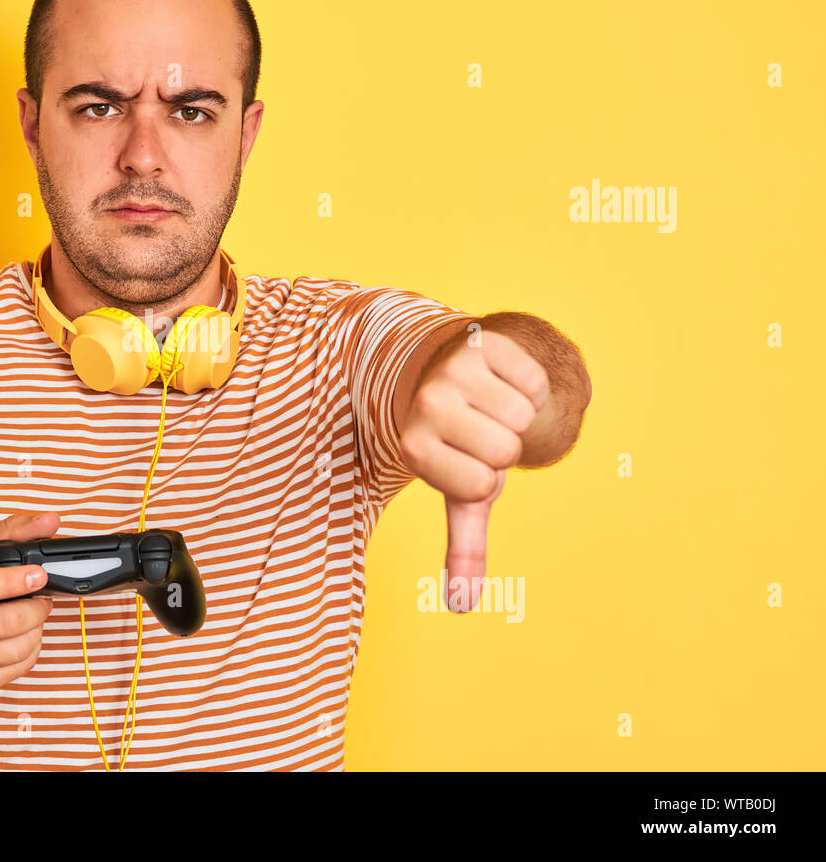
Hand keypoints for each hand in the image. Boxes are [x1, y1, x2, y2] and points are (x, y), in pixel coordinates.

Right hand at [0, 511, 58, 694]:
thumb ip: (9, 534)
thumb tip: (51, 520)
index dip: (11, 581)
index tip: (39, 574)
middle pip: (4, 622)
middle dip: (36, 607)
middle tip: (42, 596)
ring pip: (17, 647)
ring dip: (37, 628)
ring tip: (32, 615)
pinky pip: (17, 668)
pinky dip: (31, 650)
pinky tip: (23, 636)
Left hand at [400, 329, 548, 611]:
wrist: (441, 369)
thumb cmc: (456, 442)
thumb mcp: (458, 492)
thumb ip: (462, 547)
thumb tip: (462, 606)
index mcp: (413, 447)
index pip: (480, 485)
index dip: (485, 476)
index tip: (463, 459)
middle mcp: (426, 405)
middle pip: (504, 449)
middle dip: (501, 445)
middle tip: (476, 429)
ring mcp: (451, 369)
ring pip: (521, 414)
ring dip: (515, 413)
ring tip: (486, 404)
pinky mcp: (481, 339)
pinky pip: (532, 379)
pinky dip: (527, 384)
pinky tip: (499, 380)